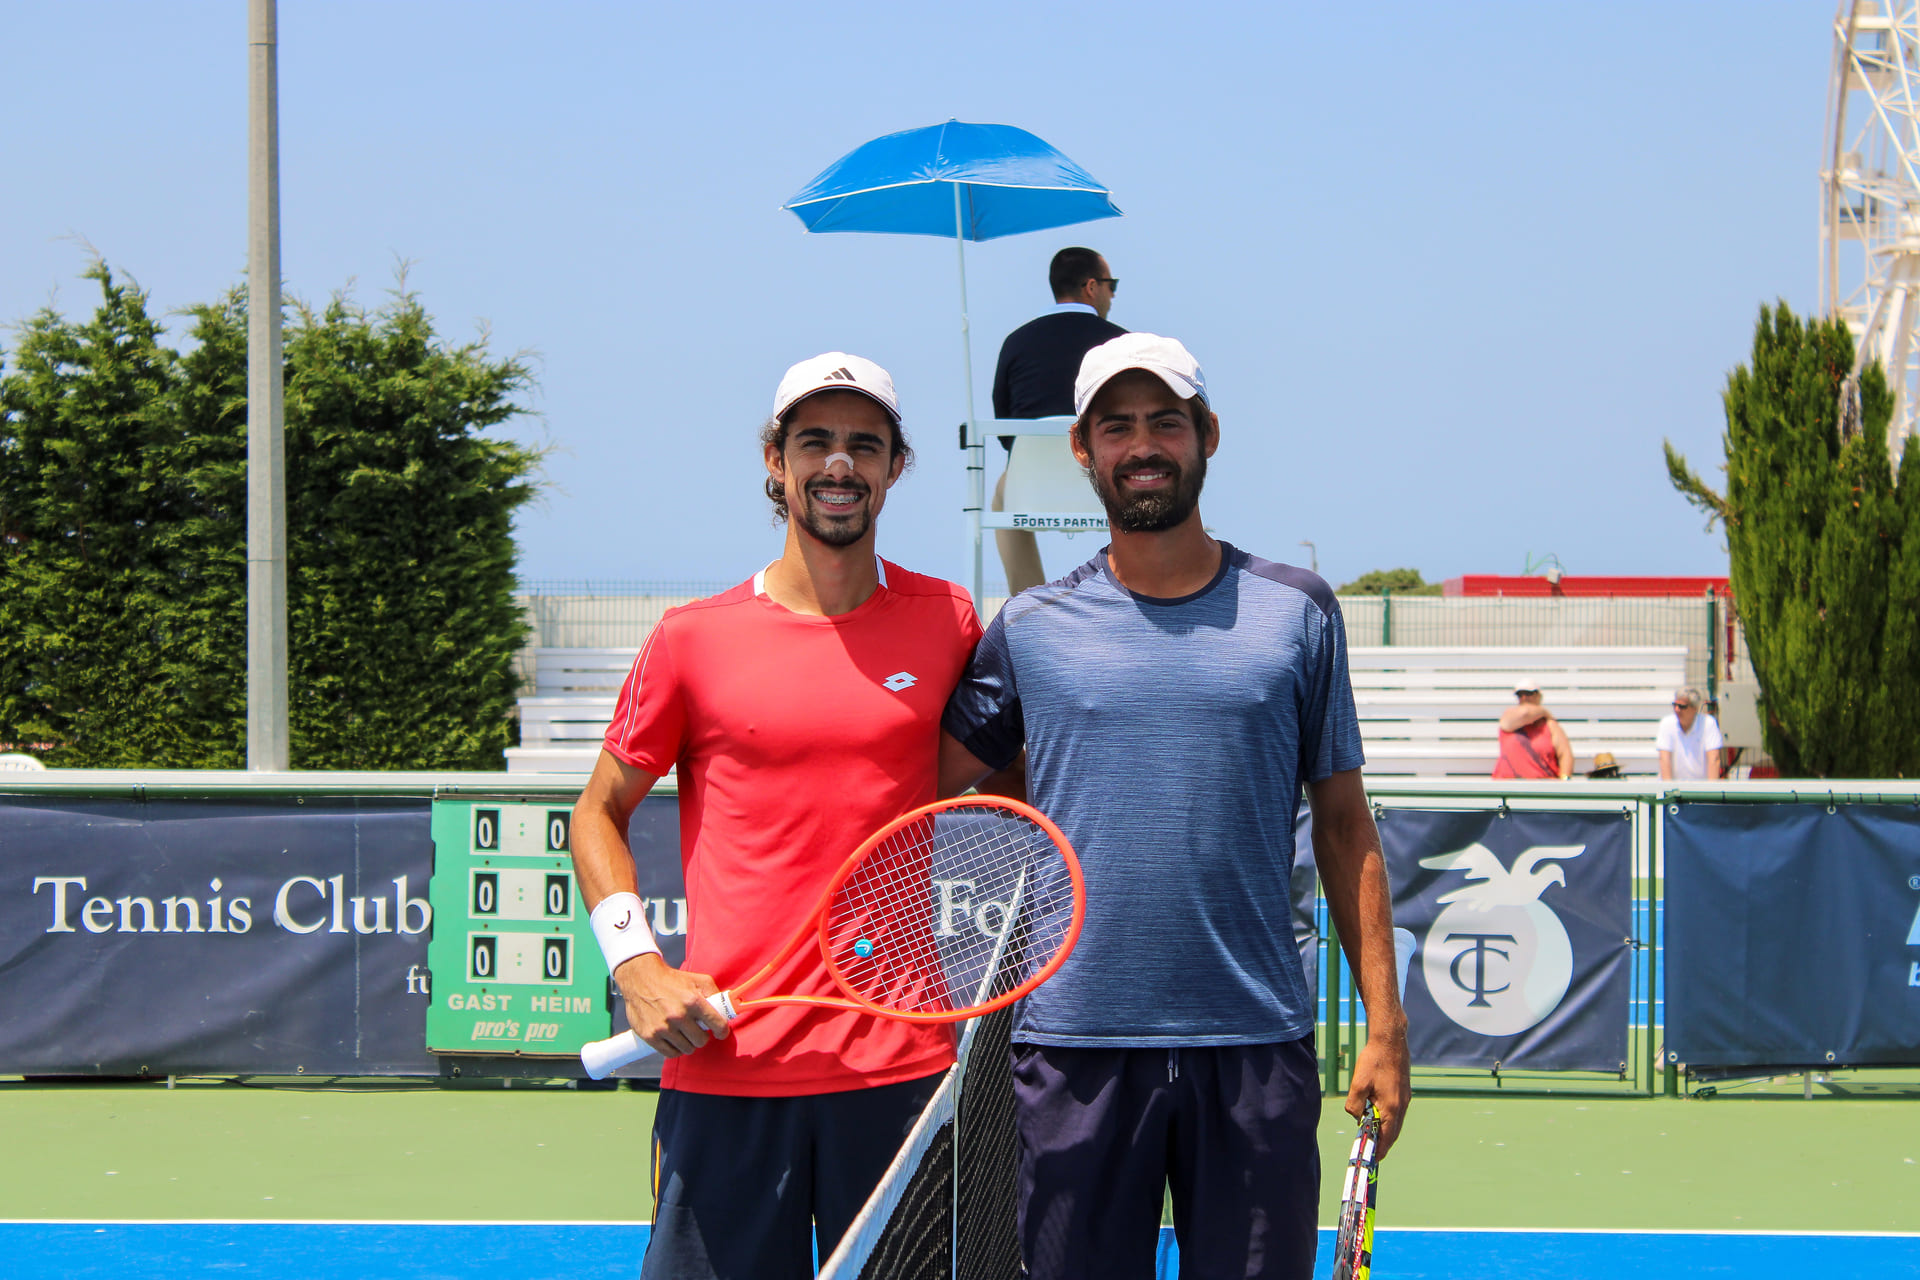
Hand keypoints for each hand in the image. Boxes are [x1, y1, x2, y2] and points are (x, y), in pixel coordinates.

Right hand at [614, 953, 729, 1056]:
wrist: (641, 979)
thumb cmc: (671, 980)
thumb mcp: (698, 980)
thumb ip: (714, 993)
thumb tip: (726, 1008)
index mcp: (693, 1001)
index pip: (717, 1024)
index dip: (722, 1031)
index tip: (721, 1032)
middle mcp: (678, 1016)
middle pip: (701, 1041)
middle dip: (702, 1036)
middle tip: (697, 1030)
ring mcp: (663, 1027)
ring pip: (687, 1049)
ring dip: (688, 1043)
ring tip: (685, 1033)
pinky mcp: (650, 1036)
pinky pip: (670, 1053)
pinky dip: (675, 1049)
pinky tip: (675, 1040)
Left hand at [1345, 1029, 1410, 1158]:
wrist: (1391, 1040)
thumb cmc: (1374, 1060)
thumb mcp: (1358, 1084)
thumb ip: (1355, 1105)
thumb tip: (1356, 1118)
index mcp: (1391, 1108)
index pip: (1386, 1137)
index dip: (1379, 1150)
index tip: (1372, 1159)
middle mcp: (1401, 1106)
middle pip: (1393, 1133)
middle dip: (1382, 1143)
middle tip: (1371, 1151)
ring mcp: (1405, 1099)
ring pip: (1396, 1123)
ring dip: (1385, 1131)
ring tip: (1372, 1136)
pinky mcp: (1404, 1092)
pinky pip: (1397, 1113)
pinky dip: (1389, 1120)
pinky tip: (1378, 1115)